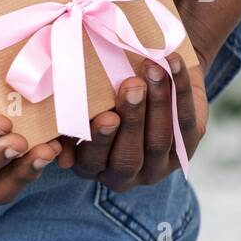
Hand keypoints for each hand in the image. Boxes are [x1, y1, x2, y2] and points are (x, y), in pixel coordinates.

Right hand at [54, 51, 208, 189]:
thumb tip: (54, 130)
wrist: (145, 80)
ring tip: (153, 69)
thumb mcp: (82, 106)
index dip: (100, 140)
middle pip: (128, 156)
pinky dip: (180, 91)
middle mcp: (123, 174)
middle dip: (133, 119)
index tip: (106, 115)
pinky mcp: (186, 149)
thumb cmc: (102, 94)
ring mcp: (157, 166)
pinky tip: (172, 65)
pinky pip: (185, 123)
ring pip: (159, 140)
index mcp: (91, 167)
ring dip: (158, 101)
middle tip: (133, 85)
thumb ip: (68, 118)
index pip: (92, 160)